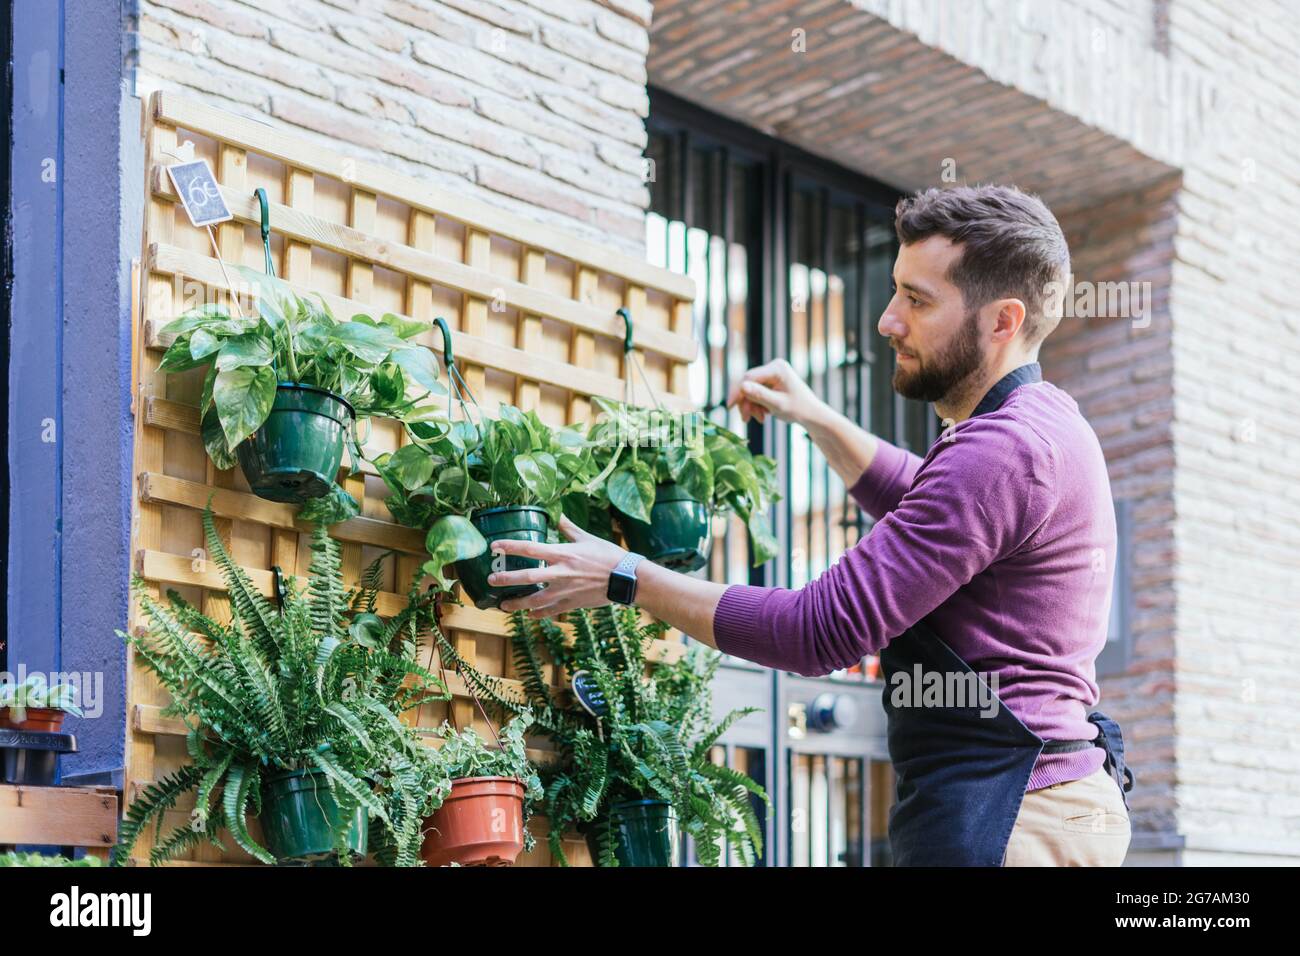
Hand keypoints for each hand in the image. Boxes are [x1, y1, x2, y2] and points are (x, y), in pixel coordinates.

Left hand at [490, 515, 628, 618]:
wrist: (626, 578)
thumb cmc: (608, 555)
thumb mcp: (587, 538)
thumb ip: (569, 529)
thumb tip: (558, 516)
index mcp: (563, 553)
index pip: (530, 548)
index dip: (510, 546)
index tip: (494, 547)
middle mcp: (561, 572)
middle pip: (527, 576)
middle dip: (506, 579)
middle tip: (490, 581)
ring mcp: (565, 590)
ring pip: (535, 600)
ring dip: (517, 603)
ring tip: (503, 605)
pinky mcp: (572, 603)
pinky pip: (551, 611)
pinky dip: (539, 614)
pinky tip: (530, 615)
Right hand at [726, 358, 824, 426]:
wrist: (811, 415)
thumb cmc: (799, 409)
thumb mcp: (778, 404)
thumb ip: (759, 395)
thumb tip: (742, 387)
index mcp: (777, 368)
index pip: (749, 377)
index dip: (738, 392)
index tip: (730, 406)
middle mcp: (773, 367)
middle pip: (748, 384)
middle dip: (747, 403)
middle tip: (746, 419)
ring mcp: (772, 374)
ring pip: (751, 390)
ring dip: (752, 406)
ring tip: (759, 419)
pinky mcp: (770, 382)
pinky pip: (756, 393)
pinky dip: (756, 405)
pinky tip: (763, 416)